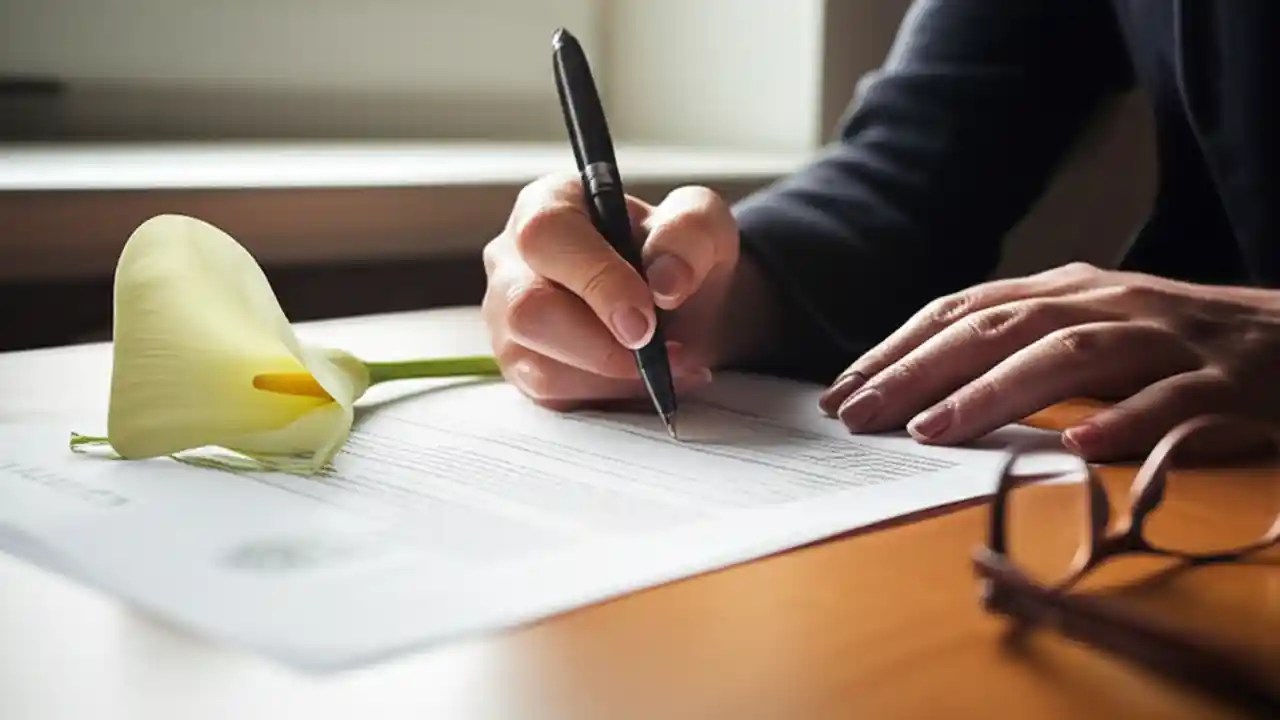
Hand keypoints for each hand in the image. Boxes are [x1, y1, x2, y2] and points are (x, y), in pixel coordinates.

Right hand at [483, 173, 752, 408]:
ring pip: (539, 364)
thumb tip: (665, 282)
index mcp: (548, 205)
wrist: (682, 306)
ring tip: (671, 362)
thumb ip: (689, 235)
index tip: (645, 319)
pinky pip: (552, 395)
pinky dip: (610, 395)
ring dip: (614, 376)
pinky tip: (647, 379)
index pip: (546, 236)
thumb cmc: (678, 255)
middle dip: (601, 344)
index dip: (595, 280)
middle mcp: (513, 261)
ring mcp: (507, 318)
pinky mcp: (521, 366)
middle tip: (660, 350)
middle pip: (527, 310)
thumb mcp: (703, 225)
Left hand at [818, 262, 1279, 459]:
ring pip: (1071, 353)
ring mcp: (1168, 337)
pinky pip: (1172, 401)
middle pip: (999, 325)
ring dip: (995, 392)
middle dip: (919, 370)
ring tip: (932, 431)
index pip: (963, 310)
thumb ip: (1020, 351)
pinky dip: (1125, 421)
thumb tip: (923, 393)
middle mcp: (1108, 302)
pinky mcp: (1228, 381)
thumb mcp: (1092, 336)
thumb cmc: (1181, 348)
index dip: (897, 349)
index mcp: (1070, 291)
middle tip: (857, 415)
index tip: (839, 392)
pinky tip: (1078, 447)